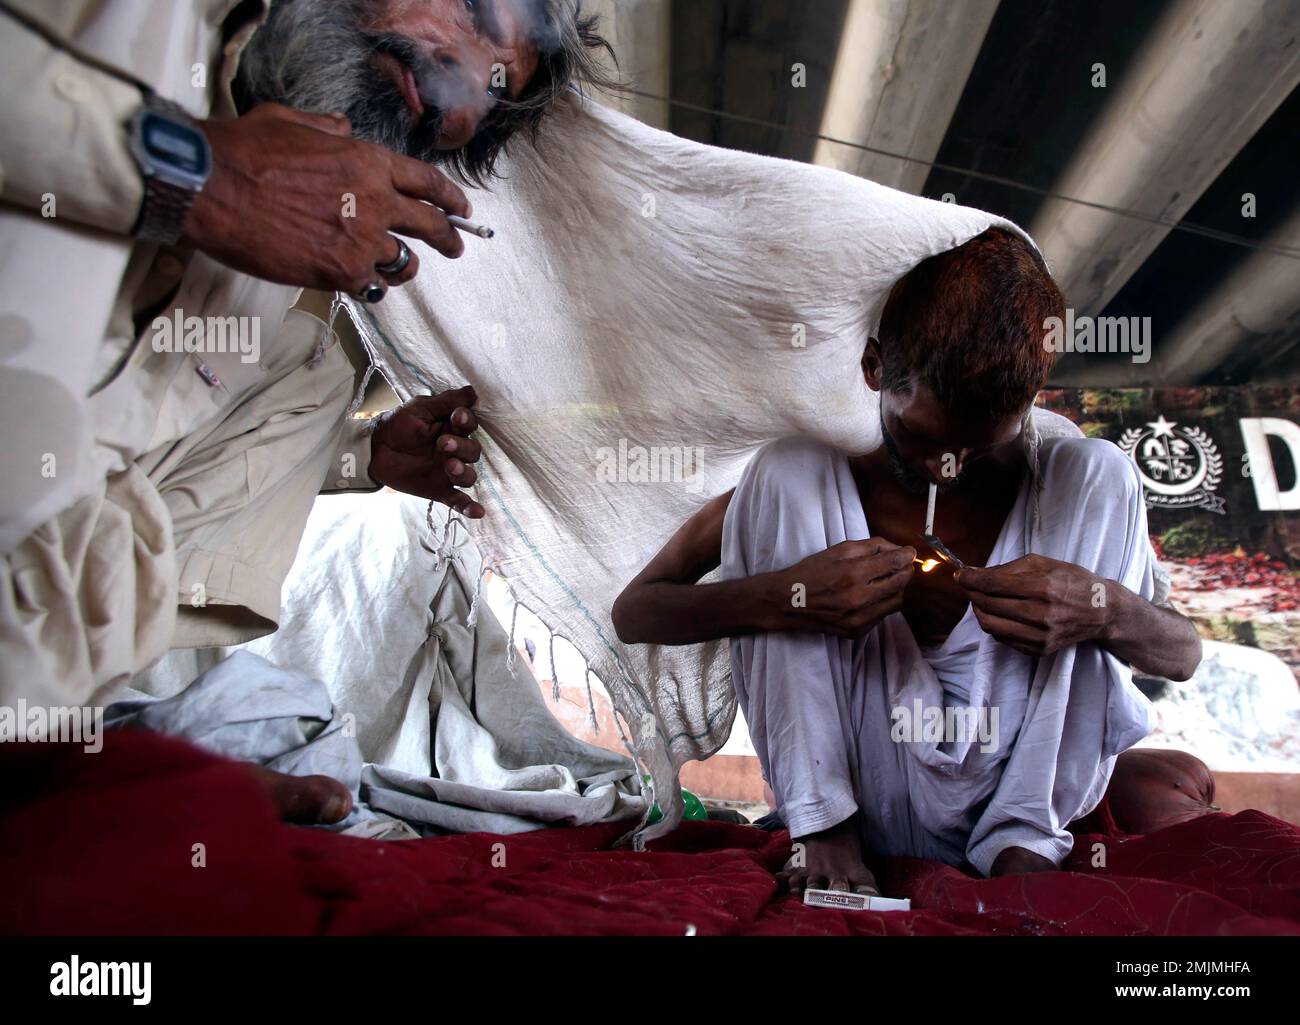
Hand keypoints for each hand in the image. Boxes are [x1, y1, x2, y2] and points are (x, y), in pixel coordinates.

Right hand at [184, 103, 471, 293]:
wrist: (214, 188)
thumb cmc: (244, 153)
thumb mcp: (291, 121)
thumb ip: (326, 128)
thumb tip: (341, 129)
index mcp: (367, 161)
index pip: (427, 181)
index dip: (449, 197)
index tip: (461, 208)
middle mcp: (374, 201)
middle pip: (430, 225)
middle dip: (449, 237)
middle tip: (457, 245)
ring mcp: (361, 240)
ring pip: (403, 262)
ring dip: (402, 267)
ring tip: (398, 268)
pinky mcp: (341, 272)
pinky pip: (371, 286)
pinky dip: (368, 286)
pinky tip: (360, 283)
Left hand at [368, 386, 484, 517]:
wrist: (374, 448)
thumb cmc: (398, 424)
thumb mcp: (420, 408)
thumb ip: (446, 401)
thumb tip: (473, 391)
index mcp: (453, 429)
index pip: (470, 426)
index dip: (467, 421)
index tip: (457, 416)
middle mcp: (455, 451)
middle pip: (473, 451)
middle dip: (462, 447)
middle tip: (442, 443)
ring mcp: (448, 472)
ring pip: (469, 476)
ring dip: (464, 471)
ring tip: (450, 466)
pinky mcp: (439, 490)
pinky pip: (459, 501)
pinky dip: (469, 507)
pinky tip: (478, 512)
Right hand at [772, 538, 914, 636]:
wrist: (787, 602)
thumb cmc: (810, 572)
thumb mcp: (837, 550)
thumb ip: (870, 547)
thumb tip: (898, 549)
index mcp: (853, 574)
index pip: (895, 562)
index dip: (907, 555)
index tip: (909, 552)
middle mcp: (859, 598)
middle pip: (901, 582)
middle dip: (905, 570)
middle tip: (901, 564)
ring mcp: (859, 618)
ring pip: (896, 601)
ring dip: (897, 588)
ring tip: (886, 579)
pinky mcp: (857, 631)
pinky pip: (883, 615)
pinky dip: (883, 603)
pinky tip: (871, 595)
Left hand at [957, 554, 1111, 656]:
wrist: (1102, 611)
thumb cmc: (1073, 582)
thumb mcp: (1044, 564)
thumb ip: (1008, 568)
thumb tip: (974, 572)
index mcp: (1043, 588)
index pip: (993, 585)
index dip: (970, 580)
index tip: (960, 575)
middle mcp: (1041, 614)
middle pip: (988, 605)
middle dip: (972, 593)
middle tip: (969, 586)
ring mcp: (1040, 636)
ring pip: (990, 626)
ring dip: (978, 611)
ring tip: (980, 600)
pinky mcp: (1040, 649)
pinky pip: (1002, 639)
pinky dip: (994, 625)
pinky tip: (998, 614)